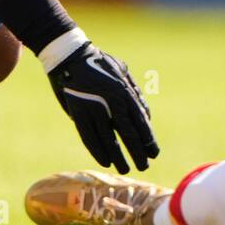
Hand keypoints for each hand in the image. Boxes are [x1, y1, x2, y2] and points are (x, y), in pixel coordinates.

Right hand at [48, 42, 158, 173]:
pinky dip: (98, 151)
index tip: (154, 153)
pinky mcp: (78, 113)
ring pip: (108, 140)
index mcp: (125, 92)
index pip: (140, 122)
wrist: (70, 56)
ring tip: (125, 168)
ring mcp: (94, 109)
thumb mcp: (123, 73)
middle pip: (128, 134)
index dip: (147, 140)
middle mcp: (112, 103)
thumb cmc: (99, 64)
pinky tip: (105, 161)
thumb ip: (135, 95)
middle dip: (137, 152)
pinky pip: (89, 138)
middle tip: (144, 166)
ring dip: (118, 157)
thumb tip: (146, 117)